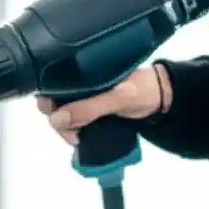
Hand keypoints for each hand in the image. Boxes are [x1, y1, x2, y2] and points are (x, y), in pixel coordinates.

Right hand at [37, 63, 170, 144]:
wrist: (163, 101)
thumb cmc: (142, 91)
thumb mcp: (118, 97)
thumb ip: (89, 108)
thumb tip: (56, 118)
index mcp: (80, 69)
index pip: (49, 80)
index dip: (45, 96)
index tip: (51, 111)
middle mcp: (77, 82)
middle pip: (51, 100)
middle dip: (56, 118)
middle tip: (71, 131)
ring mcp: (81, 98)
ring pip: (59, 114)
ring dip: (65, 128)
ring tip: (78, 138)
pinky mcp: (87, 112)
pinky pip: (71, 122)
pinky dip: (72, 131)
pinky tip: (79, 138)